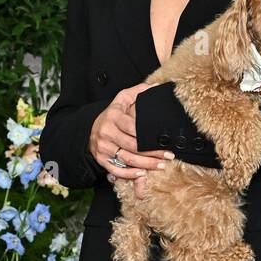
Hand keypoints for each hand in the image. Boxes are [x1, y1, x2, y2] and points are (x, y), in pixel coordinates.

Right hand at [90, 82, 170, 198]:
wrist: (92, 129)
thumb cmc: (113, 115)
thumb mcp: (122, 99)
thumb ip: (139, 91)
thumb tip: (156, 87)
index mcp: (113, 116)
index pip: (133, 127)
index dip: (149, 136)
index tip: (164, 141)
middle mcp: (106, 132)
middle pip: (133, 146)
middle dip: (153, 153)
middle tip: (168, 156)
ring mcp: (103, 147)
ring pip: (127, 159)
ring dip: (146, 165)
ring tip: (161, 165)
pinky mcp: (102, 159)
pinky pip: (117, 170)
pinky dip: (130, 174)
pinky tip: (143, 174)